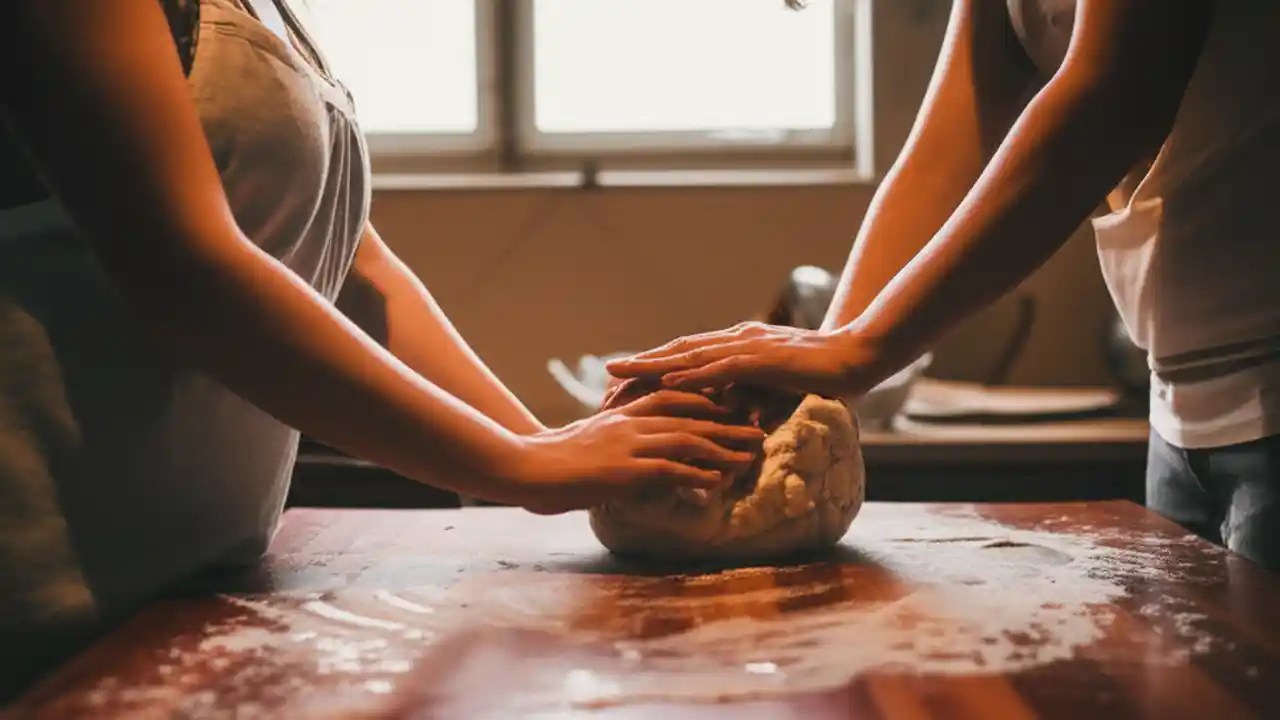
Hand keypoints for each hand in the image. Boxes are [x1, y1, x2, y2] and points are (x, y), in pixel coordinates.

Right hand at [512, 390, 763, 514]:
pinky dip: (696, 476)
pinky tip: (717, 483)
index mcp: (626, 411)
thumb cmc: (556, 459)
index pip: (677, 398)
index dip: (711, 403)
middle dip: (729, 424)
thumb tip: (644, 455)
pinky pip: (669, 470)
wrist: (526, 468)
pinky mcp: (625, 469)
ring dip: (722, 449)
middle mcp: (632, 422)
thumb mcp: (595, 442)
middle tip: (759, 430)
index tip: (738, 409)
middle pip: (692, 417)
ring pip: (688, 440)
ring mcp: (629, 444)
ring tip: (750, 457)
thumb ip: (623, 441)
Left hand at [606, 322, 886, 396]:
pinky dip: (692, 373)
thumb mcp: (778, 388)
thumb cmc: (824, 375)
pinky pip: (721, 367)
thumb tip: (734, 419)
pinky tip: (668, 379)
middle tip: (608, 373)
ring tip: (623, 370)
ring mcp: (749, 347)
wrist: (859, 356)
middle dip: (643, 362)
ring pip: (691, 354)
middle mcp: (737, 341)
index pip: (690, 355)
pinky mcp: (764, 358)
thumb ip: (754, 397)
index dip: (657, 365)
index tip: (627, 378)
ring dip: (654, 363)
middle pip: (680, 350)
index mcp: (739, 346)